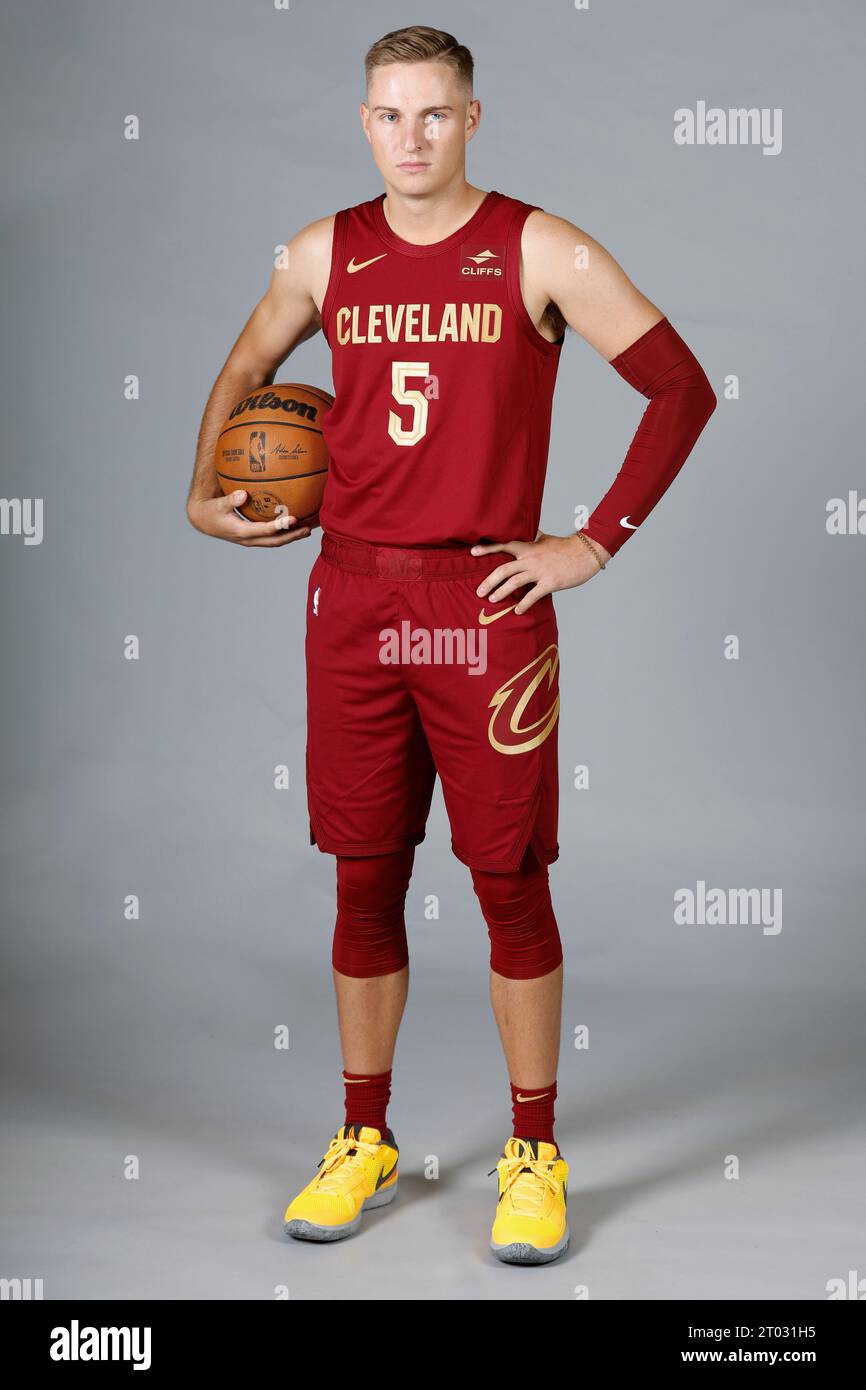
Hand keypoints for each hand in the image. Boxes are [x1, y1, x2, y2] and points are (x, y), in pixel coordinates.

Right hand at [187, 490, 312, 546]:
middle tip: (309, 528)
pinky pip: (272, 536)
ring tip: (309, 528)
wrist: (203, 521)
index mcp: (241, 532)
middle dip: (293, 536)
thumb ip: (230, 500)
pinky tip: (295, 523)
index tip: (293, 519)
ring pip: (276, 540)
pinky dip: (285, 531)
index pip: (265, 531)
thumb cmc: (211, 510)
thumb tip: (243, 494)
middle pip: (276, 541)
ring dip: (293, 536)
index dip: (280, 526)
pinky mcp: (254, 536)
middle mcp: (249, 539)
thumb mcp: (217, 504)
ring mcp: (252, 539)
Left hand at [470, 531, 609, 613]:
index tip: (472, 552)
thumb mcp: (546, 539)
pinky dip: (524, 604)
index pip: (504, 544)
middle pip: (504, 569)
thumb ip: (534, 538)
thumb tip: (528, 532)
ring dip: (501, 592)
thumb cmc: (566, 547)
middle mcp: (531, 558)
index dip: (487, 548)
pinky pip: (533, 595)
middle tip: (479, 591)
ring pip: (514, 582)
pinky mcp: (550, 582)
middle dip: (489, 581)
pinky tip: (517, 610)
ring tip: (492, 600)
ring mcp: (540, 570)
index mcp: (529, 547)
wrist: (586, 553)